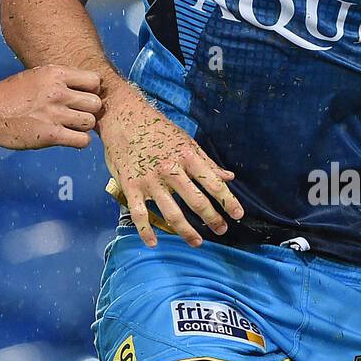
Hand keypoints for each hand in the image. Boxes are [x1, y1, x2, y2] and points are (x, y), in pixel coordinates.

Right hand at [0, 66, 102, 150]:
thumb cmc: (11, 94)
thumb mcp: (37, 76)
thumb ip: (60, 80)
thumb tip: (83, 87)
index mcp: (55, 74)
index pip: (94, 80)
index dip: (92, 90)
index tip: (83, 97)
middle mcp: (58, 92)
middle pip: (95, 102)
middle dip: (89, 110)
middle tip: (78, 114)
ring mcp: (54, 114)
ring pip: (90, 122)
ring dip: (83, 126)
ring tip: (71, 126)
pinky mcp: (50, 135)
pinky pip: (82, 140)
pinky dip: (79, 141)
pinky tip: (68, 137)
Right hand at [100, 93, 243, 247]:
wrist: (122, 117)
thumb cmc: (156, 129)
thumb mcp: (185, 140)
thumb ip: (206, 162)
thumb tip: (229, 177)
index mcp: (186, 156)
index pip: (213, 183)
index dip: (228, 201)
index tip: (238, 215)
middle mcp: (170, 169)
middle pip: (196, 201)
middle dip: (212, 219)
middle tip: (221, 230)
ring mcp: (149, 180)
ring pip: (171, 213)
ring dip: (186, 231)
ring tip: (197, 242)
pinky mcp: (130, 186)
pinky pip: (139, 214)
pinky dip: (146, 231)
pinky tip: (153, 243)